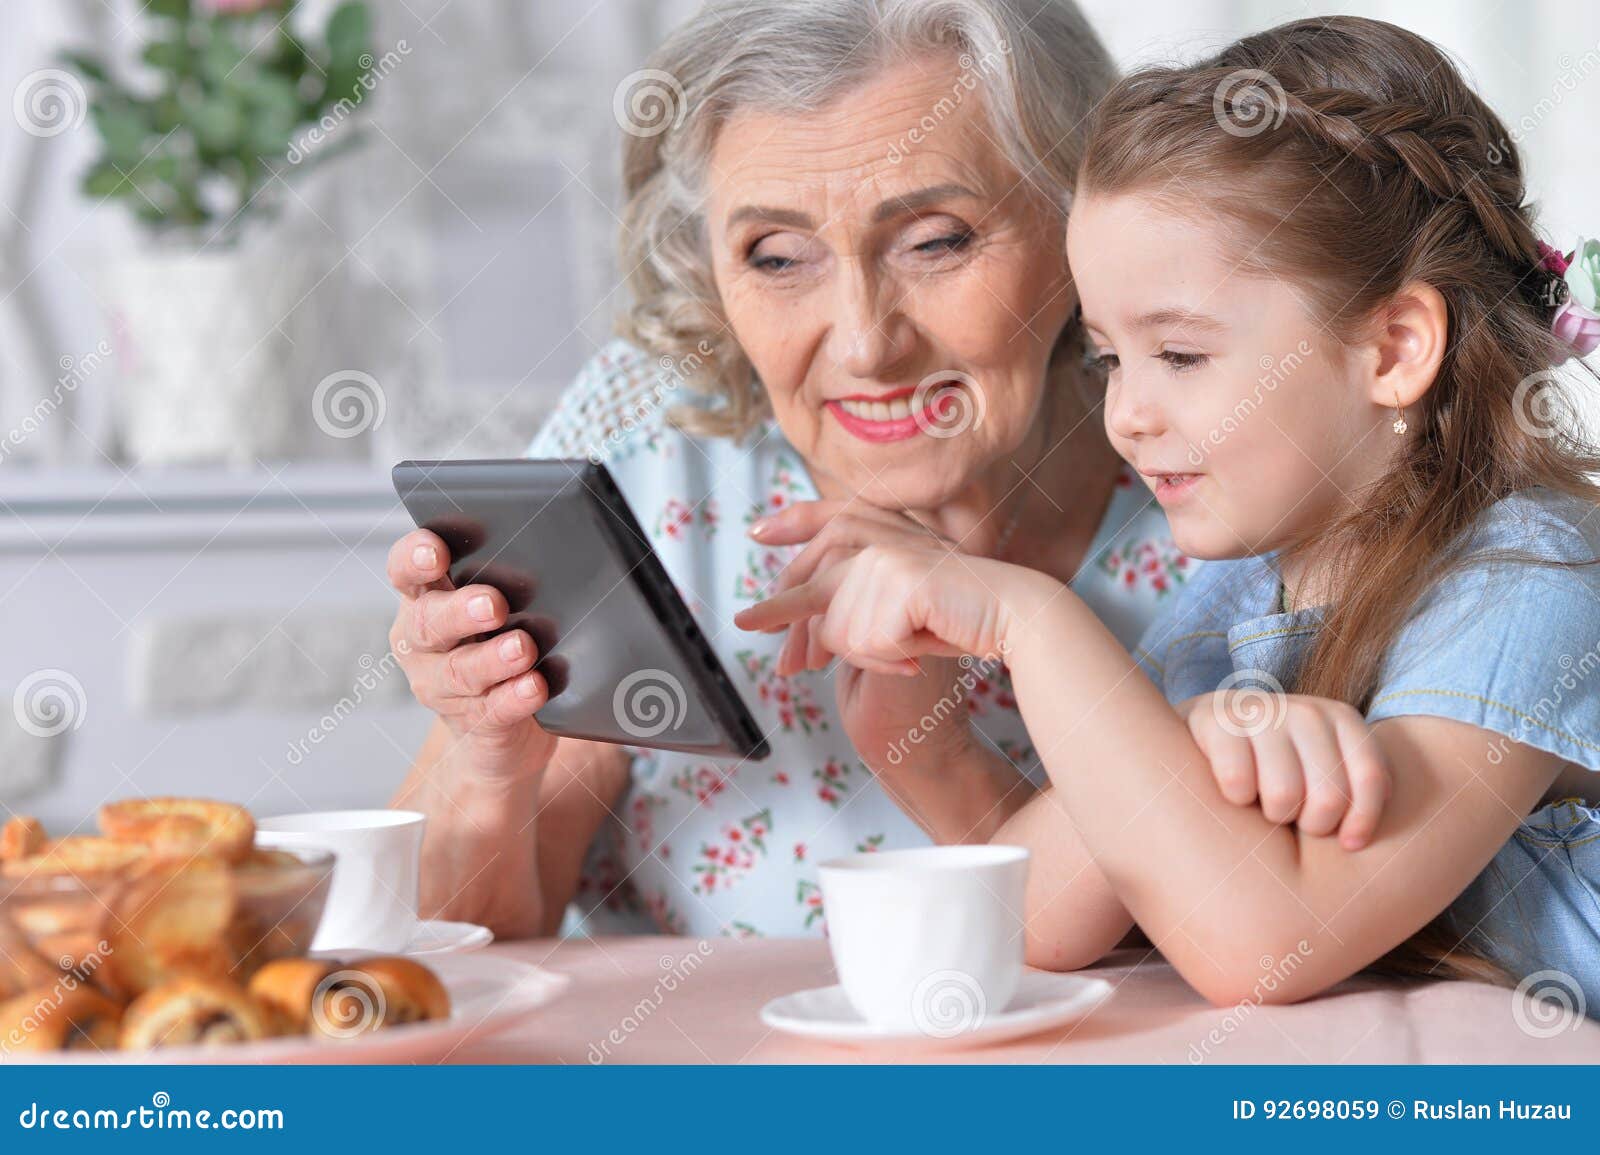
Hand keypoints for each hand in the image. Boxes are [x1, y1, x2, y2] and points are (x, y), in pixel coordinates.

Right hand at [386, 529, 557, 777]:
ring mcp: (441, 688)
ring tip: (522, 648)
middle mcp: (422, 643)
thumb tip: (554, 551)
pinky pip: (491, 710)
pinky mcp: (473, 722)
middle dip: (460, 612)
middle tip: (493, 605)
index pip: (405, 572)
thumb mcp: (494, 609)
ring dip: (491, 658)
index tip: (436, 553)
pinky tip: (533, 687)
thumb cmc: (498, 644)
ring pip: (458, 671)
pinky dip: (513, 698)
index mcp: (424, 601)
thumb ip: (505, 580)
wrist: (501, 732)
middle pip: (428, 622)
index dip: (414, 559)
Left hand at [747, 501, 975, 759]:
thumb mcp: (898, 607)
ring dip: (864, 658)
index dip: (789, 526)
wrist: (1019, 623)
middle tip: (787, 672)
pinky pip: (860, 643)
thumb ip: (856, 597)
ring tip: (904, 659)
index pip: (825, 524)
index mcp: (886, 531)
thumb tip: (797, 615)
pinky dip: (885, 662)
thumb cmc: (964, 622)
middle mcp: (882, 536)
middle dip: (792, 632)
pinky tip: (916, 658)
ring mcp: (888, 556)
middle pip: (811, 589)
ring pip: (834, 628)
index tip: (756, 533)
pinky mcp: (899, 581)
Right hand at [1180, 692, 1391, 849]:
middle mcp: (1305, 710)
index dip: (1362, 821)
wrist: (1212, 725)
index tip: (1349, 844)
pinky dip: (1235, 799)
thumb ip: (1356, 790)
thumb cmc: (1279, 763)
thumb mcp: (1325, 768)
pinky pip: (1237, 782)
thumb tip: (1359, 836)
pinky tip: (1233, 791)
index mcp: (1341, 718)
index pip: (1369, 778)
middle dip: (1313, 824)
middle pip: (1328, 796)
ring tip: (1264, 806)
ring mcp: (1259, 711)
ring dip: (1273, 815)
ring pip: (1283, 795)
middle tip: (1295, 820)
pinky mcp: (1213, 719)